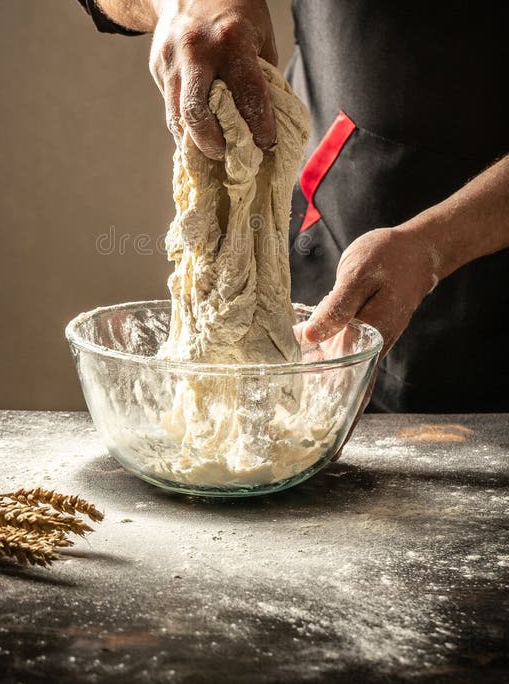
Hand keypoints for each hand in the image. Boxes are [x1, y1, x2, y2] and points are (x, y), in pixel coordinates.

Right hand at [150, 0, 277, 159]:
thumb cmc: (235, 6)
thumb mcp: (260, 31)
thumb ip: (262, 73)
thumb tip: (267, 118)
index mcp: (230, 40)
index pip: (246, 95)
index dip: (258, 127)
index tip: (267, 144)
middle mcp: (196, 51)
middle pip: (197, 112)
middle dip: (214, 143)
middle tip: (230, 156)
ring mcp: (171, 61)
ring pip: (178, 116)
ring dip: (197, 141)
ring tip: (215, 153)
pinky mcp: (158, 68)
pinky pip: (172, 106)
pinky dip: (186, 126)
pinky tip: (200, 137)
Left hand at [295, 226, 439, 453]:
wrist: (417, 249)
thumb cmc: (390, 258)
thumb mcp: (359, 276)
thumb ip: (336, 307)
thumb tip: (310, 337)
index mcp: (371, 339)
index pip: (356, 392)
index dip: (342, 422)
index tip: (326, 449)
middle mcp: (366, 347)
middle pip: (342, 390)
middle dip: (320, 415)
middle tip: (292, 440)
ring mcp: (359, 339)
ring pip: (334, 373)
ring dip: (313, 391)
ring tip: (283, 413)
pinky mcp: (352, 329)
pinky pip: (330, 352)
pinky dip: (312, 361)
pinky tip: (289, 364)